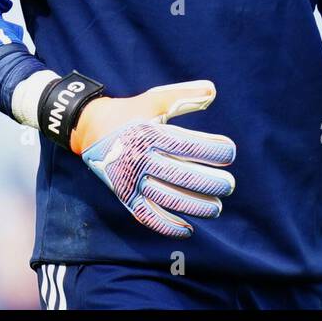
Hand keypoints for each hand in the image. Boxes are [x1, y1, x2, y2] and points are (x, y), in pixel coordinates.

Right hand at [72, 80, 235, 237]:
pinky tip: (188, 230)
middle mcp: (140, 158)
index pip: (186, 146)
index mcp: (149, 134)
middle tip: (229, 185)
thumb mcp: (155, 99)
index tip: (230, 152)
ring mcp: (131, 179)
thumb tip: (213, 90)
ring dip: (194, 206)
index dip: (211, 150)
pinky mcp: (125, 194)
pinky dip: (166, 226)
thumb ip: (184, 95)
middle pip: (180, 176)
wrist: (92, 129)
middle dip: (209, 184)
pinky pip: (146, 215)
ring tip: (217, 208)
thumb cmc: (131, 113)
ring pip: (166, 199)